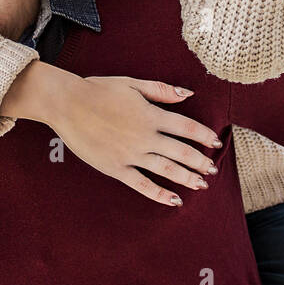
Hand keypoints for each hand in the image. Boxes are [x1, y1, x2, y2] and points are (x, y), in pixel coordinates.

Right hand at [6, 65, 221, 206]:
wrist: (67, 104)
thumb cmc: (98, 90)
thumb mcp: (132, 84)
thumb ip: (161, 90)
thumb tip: (188, 94)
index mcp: (150, 114)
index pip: (186, 127)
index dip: (204, 135)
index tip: (216, 142)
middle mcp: (145, 136)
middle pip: (181, 152)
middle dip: (200, 161)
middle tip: (213, 169)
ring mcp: (131, 154)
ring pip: (166, 170)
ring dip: (187, 178)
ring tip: (201, 185)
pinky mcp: (116, 168)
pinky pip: (142, 185)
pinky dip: (160, 194)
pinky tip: (174, 200)